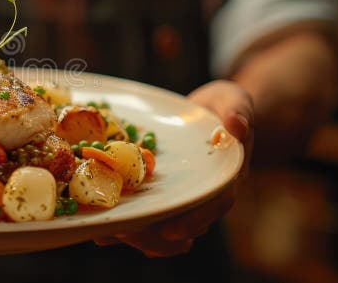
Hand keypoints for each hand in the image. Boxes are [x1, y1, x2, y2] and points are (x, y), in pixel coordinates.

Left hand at [96, 80, 253, 256]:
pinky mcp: (160, 196)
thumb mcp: (233, 101)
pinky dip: (125, 226)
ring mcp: (180, 199)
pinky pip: (145, 219)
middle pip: (183, 228)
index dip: (193, 219)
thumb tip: (237, 125)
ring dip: (135, 236)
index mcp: (224, 179)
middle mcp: (202, 196)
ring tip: (107, 233)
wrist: (211, 113)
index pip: (214, 205)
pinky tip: (100, 229)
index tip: (171, 231)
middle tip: (123, 233)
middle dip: (153, 235)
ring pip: (161, 232)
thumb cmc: (224, 107)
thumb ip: (237, 111)